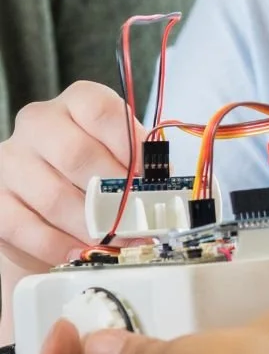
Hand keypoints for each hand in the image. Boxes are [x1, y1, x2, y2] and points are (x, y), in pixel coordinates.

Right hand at [0, 82, 138, 280]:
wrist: (47, 200)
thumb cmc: (96, 173)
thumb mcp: (122, 156)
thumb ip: (142, 163)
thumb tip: (167, 188)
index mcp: (76, 103)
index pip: (100, 110)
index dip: (131, 145)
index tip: (152, 176)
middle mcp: (38, 123)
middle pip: (76, 155)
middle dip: (114, 193)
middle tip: (139, 219)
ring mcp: (11, 160)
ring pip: (53, 196)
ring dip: (91, 226)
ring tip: (117, 241)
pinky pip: (23, 225)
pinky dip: (58, 243)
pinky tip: (82, 250)